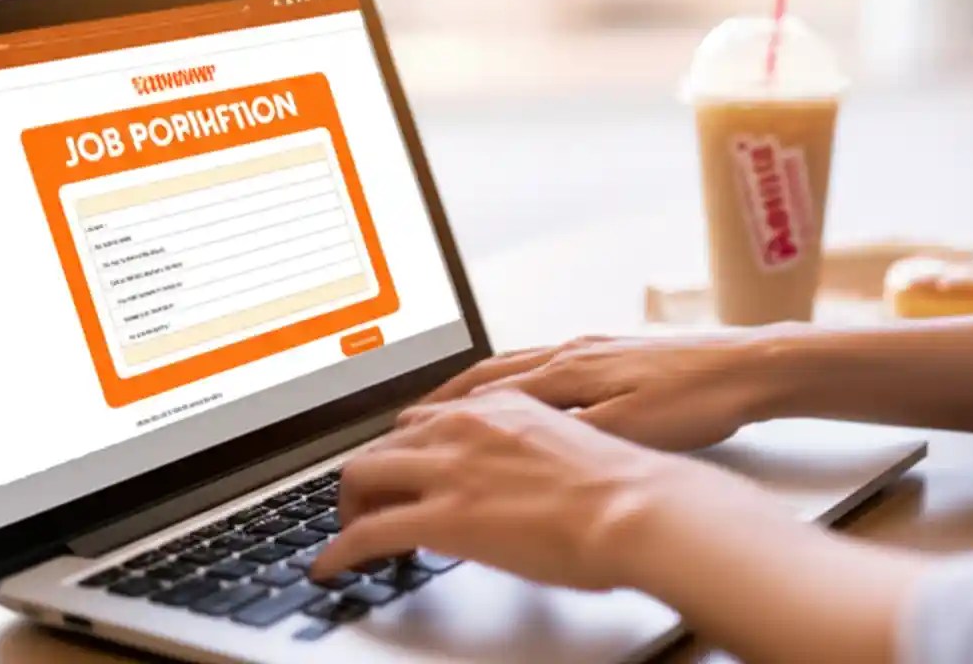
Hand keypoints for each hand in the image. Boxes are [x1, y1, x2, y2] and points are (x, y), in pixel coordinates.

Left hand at [310, 390, 760, 589]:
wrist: (639, 508)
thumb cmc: (627, 486)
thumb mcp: (575, 445)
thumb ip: (539, 449)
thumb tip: (530, 476)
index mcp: (505, 405)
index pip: (432, 414)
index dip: (410, 446)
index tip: (405, 465)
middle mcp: (469, 424)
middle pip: (390, 438)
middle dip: (373, 472)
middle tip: (371, 501)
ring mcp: (451, 467)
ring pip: (365, 473)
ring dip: (351, 504)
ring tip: (351, 531)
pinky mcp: (442, 515)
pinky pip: (366, 531)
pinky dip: (340, 550)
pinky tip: (332, 566)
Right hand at [423, 332, 788, 450]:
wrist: (752, 367)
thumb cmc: (698, 400)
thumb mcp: (631, 428)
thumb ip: (571, 433)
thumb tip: (516, 440)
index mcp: (570, 371)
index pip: (489, 393)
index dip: (444, 416)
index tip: (406, 434)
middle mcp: (572, 352)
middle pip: (491, 373)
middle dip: (444, 397)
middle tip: (406, 421)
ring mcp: (592, 349)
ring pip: (515, 365)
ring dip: (474, 385)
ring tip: (446, 404)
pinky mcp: (613, 353)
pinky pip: (542, 364)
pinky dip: (512, 379)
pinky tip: (518, 393)